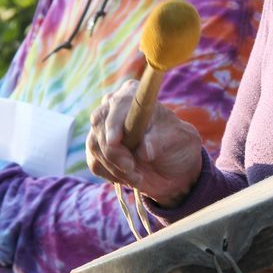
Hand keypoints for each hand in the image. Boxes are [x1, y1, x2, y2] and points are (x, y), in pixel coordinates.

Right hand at [86, 79, 203, 207]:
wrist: (172, 165)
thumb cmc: (177, 143)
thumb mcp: (178, 139)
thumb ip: (160, 141)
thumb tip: (143, 150)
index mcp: (135, 95)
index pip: (118, 104)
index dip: (113, 122)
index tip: (114, 142)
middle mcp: (114, 107)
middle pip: (100, 125)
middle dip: (113, 151)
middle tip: (131, 167)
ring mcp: (103, 127)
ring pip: (95, 146)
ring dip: (114, 166)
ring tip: (137, 176)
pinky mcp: (98, 148)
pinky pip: (94, 161)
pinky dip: (110, 174)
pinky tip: (129, 176)